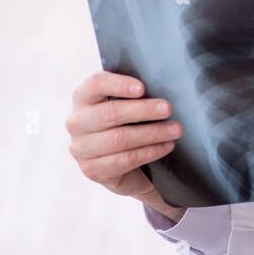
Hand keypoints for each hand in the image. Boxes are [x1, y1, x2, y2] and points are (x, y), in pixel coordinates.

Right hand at [66, 71, 185, 223]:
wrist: (123, 166)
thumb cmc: (128, 126)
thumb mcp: (128, 107)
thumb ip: (136, 95)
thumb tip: (163, 87)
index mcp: (83, 98)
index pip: (95, 84)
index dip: (118, 84)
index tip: (142, 88)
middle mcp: (77, 122)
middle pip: (109, 113)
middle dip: (142, 110)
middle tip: (168, 109)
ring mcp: (81, 148)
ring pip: (119, 139)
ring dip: (152, 133)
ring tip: (176, 130)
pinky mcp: (92, 170)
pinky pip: (124, 159)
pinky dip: (149, 152)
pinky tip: (166, 146)